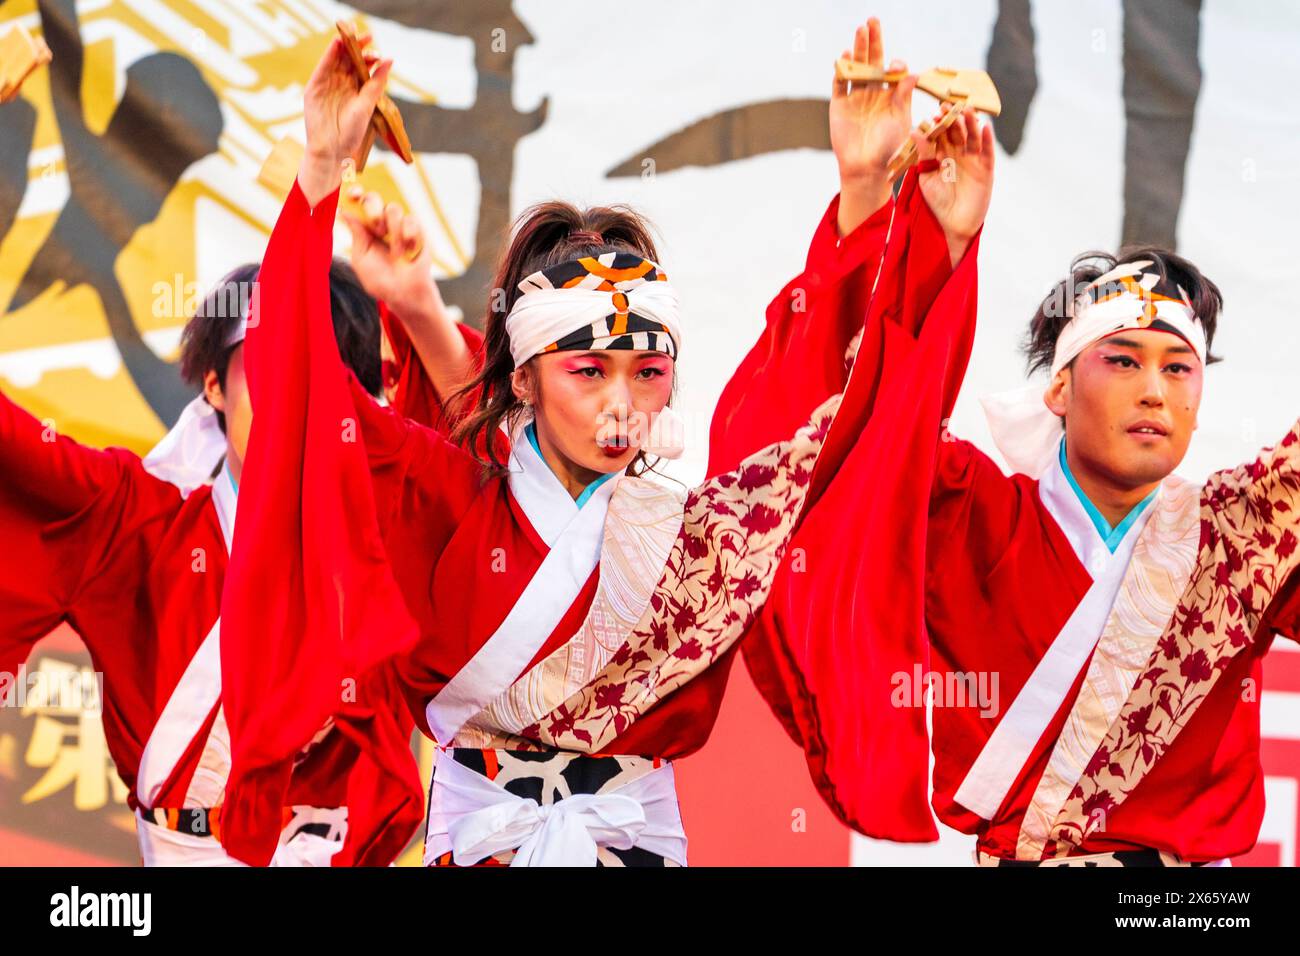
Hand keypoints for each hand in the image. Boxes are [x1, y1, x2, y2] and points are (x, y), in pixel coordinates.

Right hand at [298, 36, 392, 206]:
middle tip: (367, 37)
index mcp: (356, 89)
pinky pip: (322, 67)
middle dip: (358, 47)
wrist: (332, 151)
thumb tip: (389, 60)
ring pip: (336, 60)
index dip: (369, 56)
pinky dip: (329, 55)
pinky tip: (337, 44)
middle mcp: (342, 84)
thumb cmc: (351, 134)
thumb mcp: (367, 106)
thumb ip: (376, 83)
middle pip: (349, 59)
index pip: (362, 66)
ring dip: (344, 46)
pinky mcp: (314, 88)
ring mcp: (327, 84)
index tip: (378, 51)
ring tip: (353, 35)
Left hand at [342, 187, 439, 321]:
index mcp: (364, 228)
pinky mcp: (418, 231)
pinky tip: (408, 251)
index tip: (353, 193)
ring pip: (394, 209)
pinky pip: (412, 219)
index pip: (357, 204)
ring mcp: (400, 225)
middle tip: (377, 229)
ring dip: (393, 232)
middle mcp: (381, 223)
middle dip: (373, 208)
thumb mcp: (362, 258)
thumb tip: (344, 210)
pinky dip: (408, 234)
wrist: (405, 294)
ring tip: (396, 253)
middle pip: (374, 198)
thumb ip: (356, 234)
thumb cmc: (380, 280)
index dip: (355, 193)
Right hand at [830, 17, 917, 234]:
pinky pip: (840, 84)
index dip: (895, 64)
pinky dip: (841, 70)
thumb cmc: (890, 149)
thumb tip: (912, 73)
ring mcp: (856, 98)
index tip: (896, 66)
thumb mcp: (901, 121)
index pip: (893, 71)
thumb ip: (904, 97)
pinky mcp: (840, 106)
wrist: (868, 169)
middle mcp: (874, 92)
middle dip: (874, 41)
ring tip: (860, 30)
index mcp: (892, 95)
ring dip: (858, 49)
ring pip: (857, 68)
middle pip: (874, 61)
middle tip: (873, 21)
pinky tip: (844, 55)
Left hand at [913, 105, 994, 266]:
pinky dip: (987, 139)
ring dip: (972, 123)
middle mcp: (959, 153)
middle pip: (958, 131)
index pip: (942, 134)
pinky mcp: (986, 169)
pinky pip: (987, 151)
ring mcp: (974, 160)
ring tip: (968, 110)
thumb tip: (914, 131)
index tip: (935, 111)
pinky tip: (985, 127)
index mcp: (943, 154)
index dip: (940, 123)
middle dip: (954, 119)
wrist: (952, 223)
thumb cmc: (938, 201)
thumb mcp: (926, 176)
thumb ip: (923, 154)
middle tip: (950, 106)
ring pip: (973, 137)